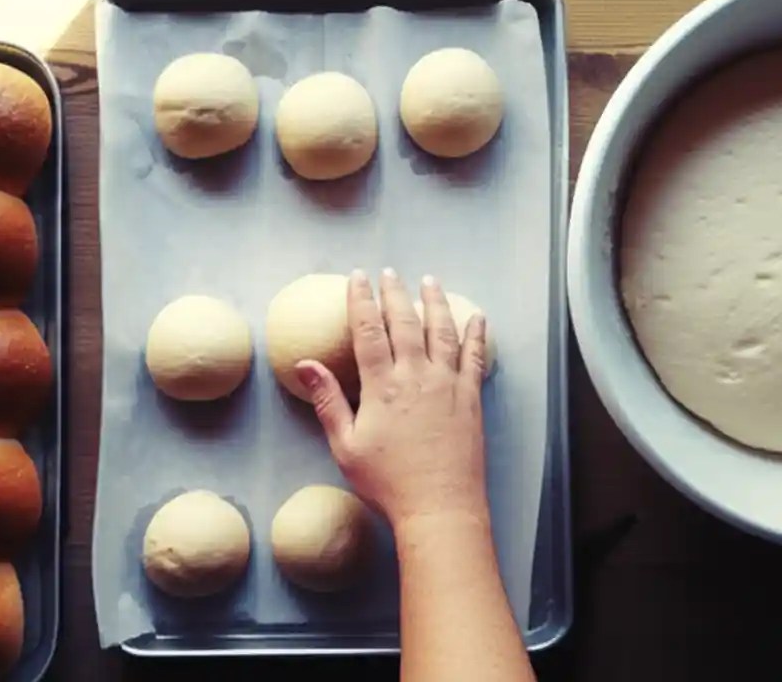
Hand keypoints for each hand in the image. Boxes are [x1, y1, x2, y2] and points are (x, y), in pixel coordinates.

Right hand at [294, 268, 489, 529]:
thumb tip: (305, 365)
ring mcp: (448, 386)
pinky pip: (474, 358)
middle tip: (389, 272)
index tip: (358, 277)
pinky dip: (475, 334)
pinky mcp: (470, 399)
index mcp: (383, 387)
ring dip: (435, 303)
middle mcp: (417, 377)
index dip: (361, 300)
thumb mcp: (346, 445)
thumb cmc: (388, 483)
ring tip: (429, 281)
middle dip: (395, 293)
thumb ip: (328, 401)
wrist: (440, 508)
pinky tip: (476, 318)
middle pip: (405, 323)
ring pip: (442, 332)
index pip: (368, 331)